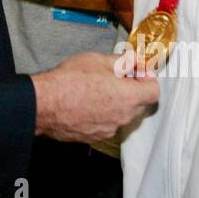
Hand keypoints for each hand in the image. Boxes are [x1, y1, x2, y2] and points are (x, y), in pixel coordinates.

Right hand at [31, 51, 158, 143]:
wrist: (44, 104)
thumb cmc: (70, 80)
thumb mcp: (98, 60)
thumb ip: (123, 61)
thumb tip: (134, 60)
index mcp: (129, 97)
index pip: (154, 91)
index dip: (147, 78)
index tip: (136, 71)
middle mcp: (123, 117)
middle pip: (139, 104)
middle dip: (131, 89)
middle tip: (115, 76)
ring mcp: (109, 130)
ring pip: (122, 115)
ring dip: (116, 102)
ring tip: (97, 88)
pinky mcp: (94, 137)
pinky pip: (106, 123)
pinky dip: (102, 113)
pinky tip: (86, 101)